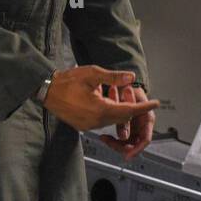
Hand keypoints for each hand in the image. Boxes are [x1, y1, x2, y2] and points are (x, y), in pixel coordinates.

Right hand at [43, 66, 158, 132]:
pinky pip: (101, 121)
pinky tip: (106, 100)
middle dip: (131, 108)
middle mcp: (95, 122)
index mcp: (99, 110)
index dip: (143, 107)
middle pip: (121, 117)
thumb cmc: (68, 81)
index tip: (155, 104)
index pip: (128, 110)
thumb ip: (113, 77)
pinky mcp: (82, 126)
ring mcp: (88, 126)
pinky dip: (108, 112)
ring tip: (119, 94)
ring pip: (111, 119)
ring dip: (118, 109)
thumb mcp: (92, 74)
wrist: (46, 91)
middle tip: (140, 98)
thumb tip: (132, 77)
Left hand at [98, 83, 154, 160]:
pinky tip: (104, 136)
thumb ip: (130, 106)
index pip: (145, 139)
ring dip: (116, 143)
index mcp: (147, 118)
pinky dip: (113, 139)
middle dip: (123, 147)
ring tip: (105, 138)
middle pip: (135, 143)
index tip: (128, 155)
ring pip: (127, 142)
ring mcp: (134, 126)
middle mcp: (141, 124)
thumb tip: (126, 125)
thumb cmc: (130, 87)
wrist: (125, 83)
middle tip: (111, 145)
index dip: (137, 149)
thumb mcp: (130, 94)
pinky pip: (121, 138)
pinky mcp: (126, 126)